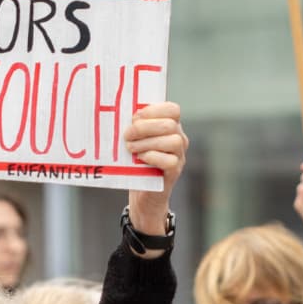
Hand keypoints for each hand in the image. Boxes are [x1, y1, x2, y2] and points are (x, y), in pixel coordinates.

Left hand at [124, 101, 186, 237]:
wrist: (143, 194)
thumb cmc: (137, 163)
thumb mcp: (136, 141)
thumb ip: (136, 128)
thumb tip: (122, 115)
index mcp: (171, 126)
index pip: (173, 109)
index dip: (154, 110)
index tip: (135, 116)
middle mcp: (179, 139)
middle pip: (170, 125)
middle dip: (145, 127)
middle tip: (127, 135)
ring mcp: (179, 156)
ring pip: (172, 141)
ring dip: (147, 143)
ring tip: (130, 148)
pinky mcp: (175, 172)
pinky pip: (170, 161)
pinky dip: (153, 157)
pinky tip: (140, 159)